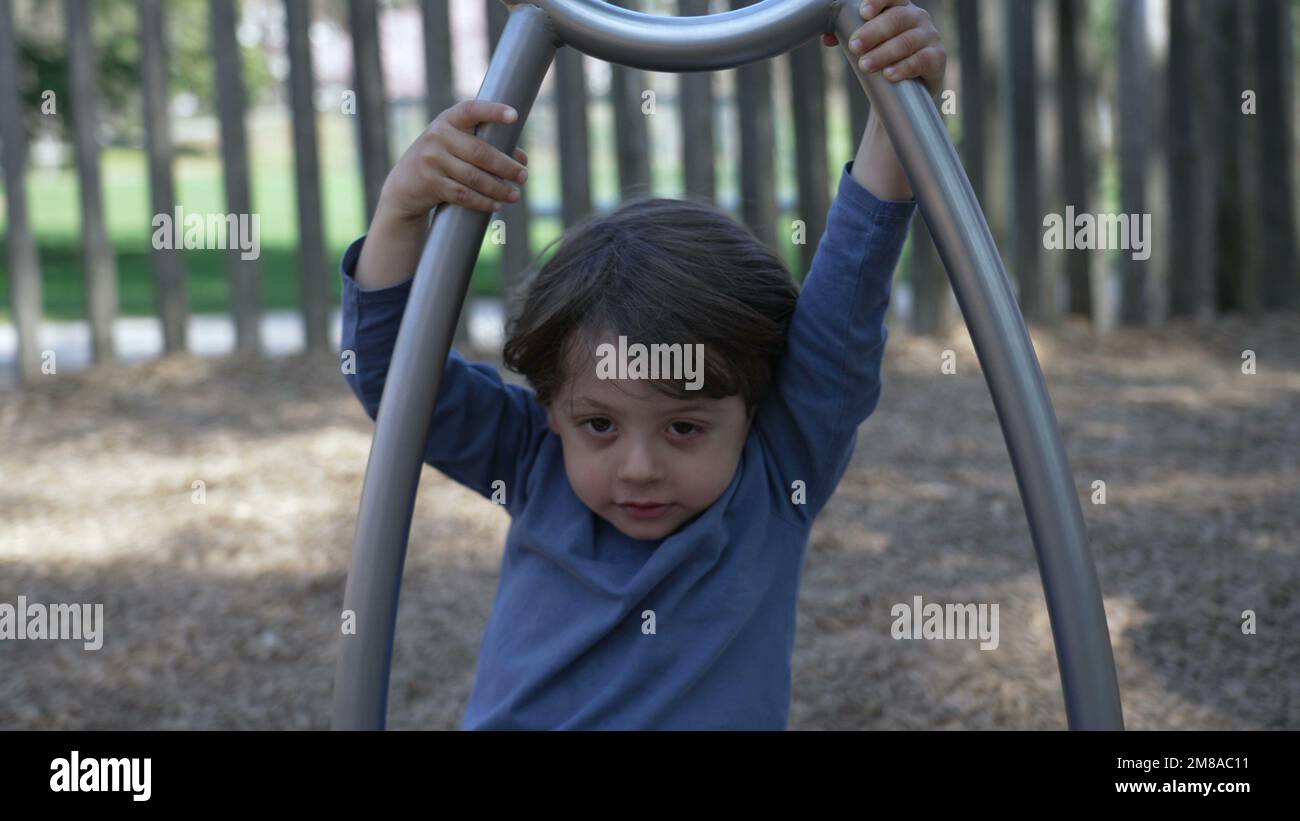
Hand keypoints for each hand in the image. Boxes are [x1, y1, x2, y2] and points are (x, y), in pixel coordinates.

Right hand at [377, 99, 529, 220]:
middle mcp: (438, 136)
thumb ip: (486, 145)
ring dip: (498, 188)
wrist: (405, 184)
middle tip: (524, 176)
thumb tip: (522, 160)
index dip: (493, 112)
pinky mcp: (431, 183)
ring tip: (515, 195)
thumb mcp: (456, 143)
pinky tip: (497, 205)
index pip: (472, 110)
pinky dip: (483, 201)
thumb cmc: (442, 159)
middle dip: (506, 166)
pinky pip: (463, 194)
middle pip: (480, 152)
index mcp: (449, 119)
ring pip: (474, 177)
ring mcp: (432, 160)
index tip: (514, 115)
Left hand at [822, 0, 945, 96]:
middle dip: (873, 32)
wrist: (907, 88)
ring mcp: (930, 36)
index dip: (878, 1)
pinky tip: (889, 74)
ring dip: (884, 53)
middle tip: (854, 46)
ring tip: (865, 65)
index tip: (863, 12)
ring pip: (907, 41)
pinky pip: (921, 61)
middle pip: (897, 19)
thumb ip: (848, 35)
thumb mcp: (868, 43)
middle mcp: (917, 17)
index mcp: (900, 7)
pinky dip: (904, 68)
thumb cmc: (884, 57)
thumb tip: (828, 38)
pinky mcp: (937, 58)